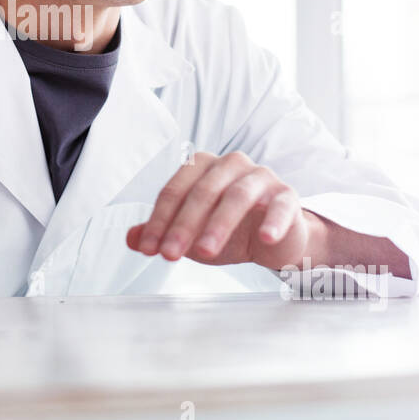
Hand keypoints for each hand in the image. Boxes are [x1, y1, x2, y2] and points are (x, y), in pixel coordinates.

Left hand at [126, 151, 310, 270]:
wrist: (273, 239)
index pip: (175, 191)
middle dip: (182, 225)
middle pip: (202, 192)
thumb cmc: (229, 230)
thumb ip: (161, 232)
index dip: (158, 221)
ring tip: (204, 252)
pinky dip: (273, 221)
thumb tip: (132, 238)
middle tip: (169, 255)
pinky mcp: (287, 195)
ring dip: (218, 225)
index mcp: (202, 166)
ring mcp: (260, 177)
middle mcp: (230, 164)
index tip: (148, 249)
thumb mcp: (190, 233)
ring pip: (236, 196)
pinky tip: (265, 238)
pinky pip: (280, 205)